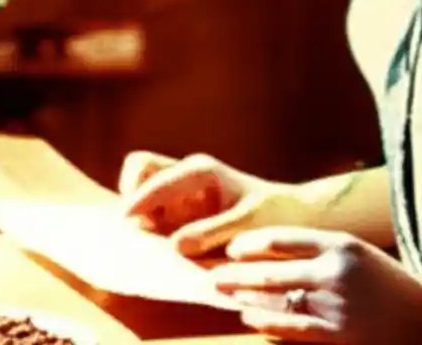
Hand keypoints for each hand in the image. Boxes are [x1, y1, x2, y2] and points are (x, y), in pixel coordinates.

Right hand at [118, 151, 309, 256]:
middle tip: (136, 229)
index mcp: (200, 170)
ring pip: (141, 192)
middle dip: (131, 195)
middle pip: (139, 169)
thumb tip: (174, 245)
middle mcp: (185, 177)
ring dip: (139, 215)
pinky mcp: (179, 215)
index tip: (127, 222)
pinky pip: (151, 216)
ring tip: (147, 243)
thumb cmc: (276, 216)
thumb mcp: (249, 223)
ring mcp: (180, 195)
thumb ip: (212, 232)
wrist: (294, 219)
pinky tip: (157, 252)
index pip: (151, 172)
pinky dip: (148, 230)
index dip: (136, 197)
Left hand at [211, 227, 421, 343]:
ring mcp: (336, 304)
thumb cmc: (394, 291)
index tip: (232, 248)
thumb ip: (325, 257)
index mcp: (343, 245)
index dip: (252, 243)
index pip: (284, 238)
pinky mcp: (337, 335)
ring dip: (246, 296)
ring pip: (277, 298)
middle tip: (214, 275)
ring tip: (226, 295)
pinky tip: (250, 317)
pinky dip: (266, 321)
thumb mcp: (363, 260)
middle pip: (272, 269)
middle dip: (238, 272)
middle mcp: (336, 271)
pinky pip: (291, 327)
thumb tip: (276, 262)